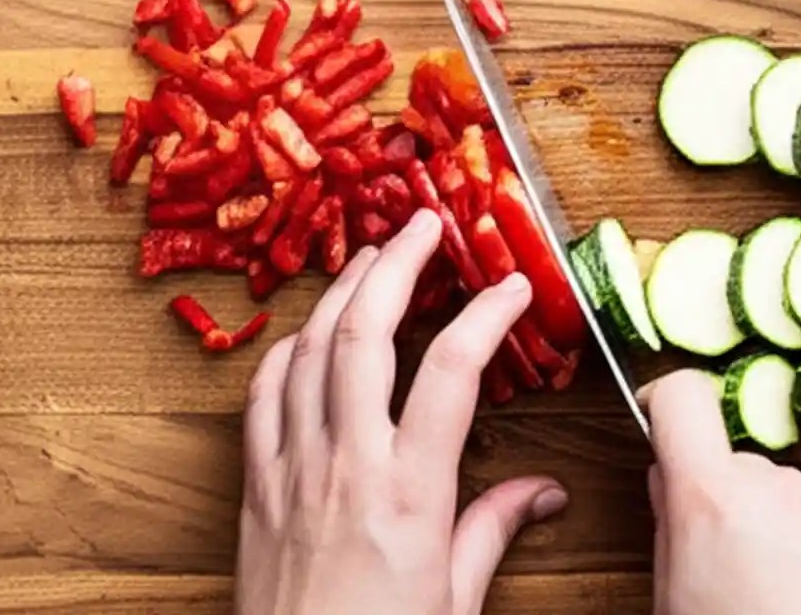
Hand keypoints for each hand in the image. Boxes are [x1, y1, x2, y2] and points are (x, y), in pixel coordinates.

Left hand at [236, 209, 568, 614]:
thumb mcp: (456, 596)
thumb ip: (494, 530)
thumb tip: (544, 493)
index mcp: (411, 492)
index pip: (454, 372)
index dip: (487, 315)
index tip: (513, 287)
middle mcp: (348, 464)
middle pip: (365, 334)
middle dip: (396, 265)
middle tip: (421, 224)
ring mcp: (293, 467)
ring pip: (309, 350)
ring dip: (341, 293)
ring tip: (371, 259)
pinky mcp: (256, 483)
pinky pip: (262, 394)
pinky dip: (285, 350)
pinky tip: (308, 335)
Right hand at [641, 369, 800, 614]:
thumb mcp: (673, 602)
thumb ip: (668, 528)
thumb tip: (668, 480)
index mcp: (712, 498)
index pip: (683, 396)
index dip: (663, 401)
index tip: (657, 420)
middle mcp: (776, 489)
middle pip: (733, 462)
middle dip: (719, 499)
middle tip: (712, 565)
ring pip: (780, 497)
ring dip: (766, 528)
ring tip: (764, 599)